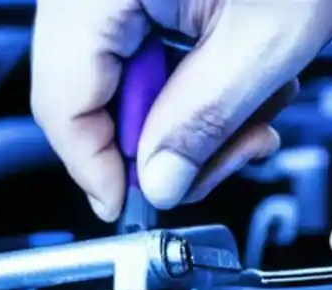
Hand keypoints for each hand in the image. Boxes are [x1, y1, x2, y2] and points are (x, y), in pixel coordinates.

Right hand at [31, 0, 331, 220]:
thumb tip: (159, 182)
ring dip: (193, 111)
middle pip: (93, 94)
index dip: (100, 169)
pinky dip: (198, 74)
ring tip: (258, 104)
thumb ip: (203, 122)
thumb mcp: (268, 40)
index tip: (135, 206)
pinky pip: (149, 43)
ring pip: (126, 76)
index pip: (63, 103)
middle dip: (169, 140)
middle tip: (231, 152)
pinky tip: (247, 72)